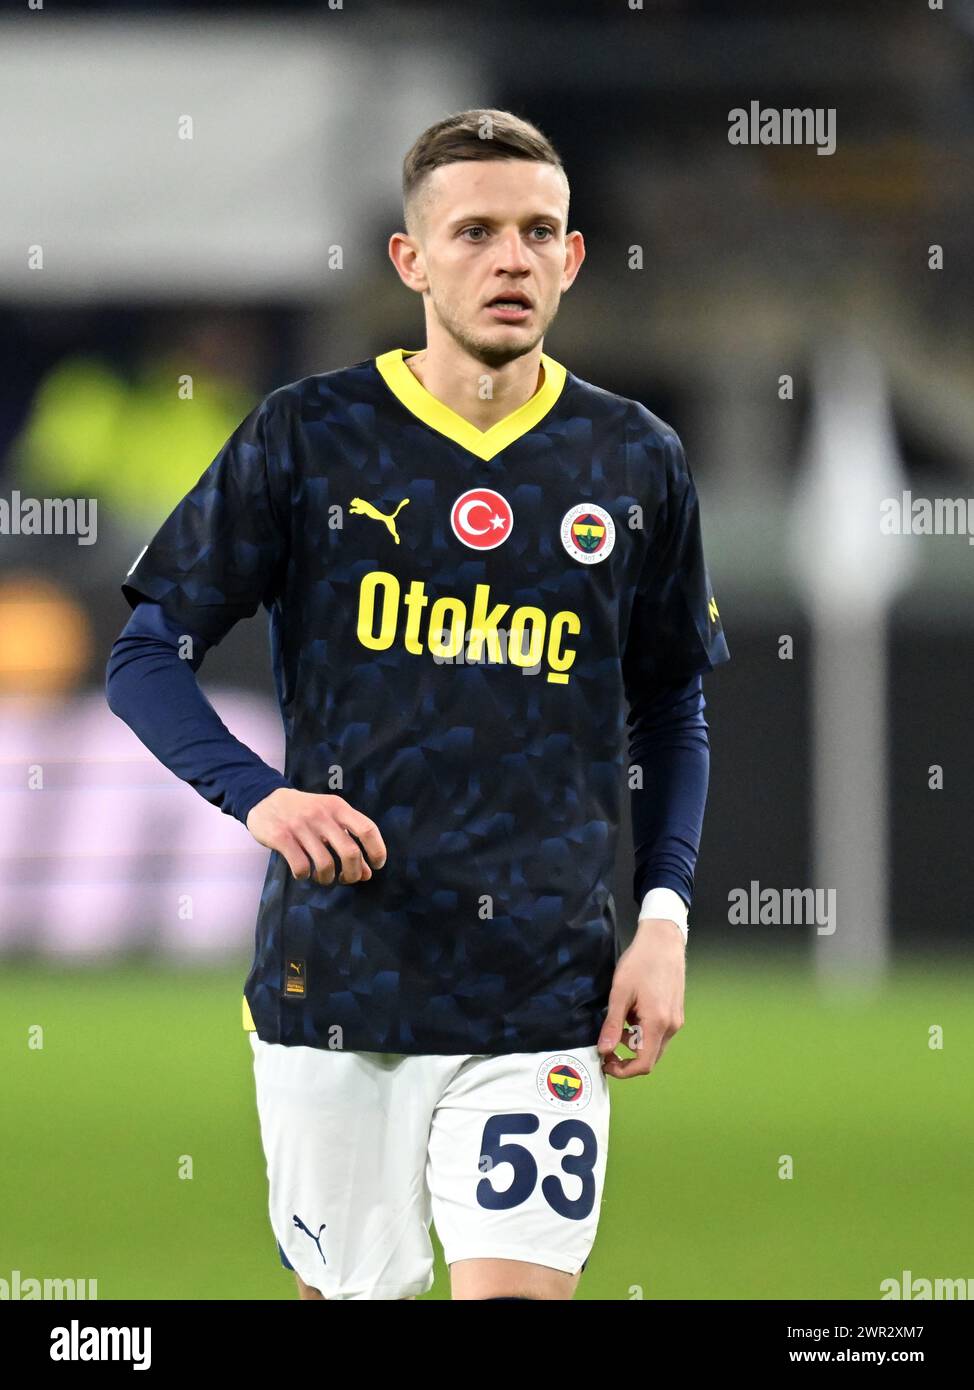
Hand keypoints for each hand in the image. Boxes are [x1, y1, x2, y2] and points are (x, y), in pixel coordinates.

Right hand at [246, 788, 386, 885]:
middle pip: (350, 852)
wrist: (266, 799)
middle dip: (352, 873)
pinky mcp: (281, 837)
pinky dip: (305, 876)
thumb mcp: (330, 819)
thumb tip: (367, 873)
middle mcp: (322, 815)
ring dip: (327, 878)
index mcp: (338, 807)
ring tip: (323, 877)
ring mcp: (301, 826)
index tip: (375, 866)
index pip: (368, 829)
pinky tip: (303, 872)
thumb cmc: (305, 813)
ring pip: (326, 864)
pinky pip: (301, 867)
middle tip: (346, 879)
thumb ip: (349, 841)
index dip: (377, 851)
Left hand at [597, 917, 685, 1078]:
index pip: (644, 1064)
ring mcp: (677, 1020)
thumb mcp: (620, 993)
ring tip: (618, 1023)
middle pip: (650, 1058)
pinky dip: (643, 1033)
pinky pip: (659, 1033)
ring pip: (655, 1046)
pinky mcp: (676, 1013)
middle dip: (627, 1058)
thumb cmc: (641, 962)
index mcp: (658, 1023)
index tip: (606, 1062)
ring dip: (634, 1043)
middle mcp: (672, 1026)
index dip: (623, 1070)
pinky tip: (632, 1014)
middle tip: (607, 1046)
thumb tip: (603, 1050)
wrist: (663, 940)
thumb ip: (612, 1024)